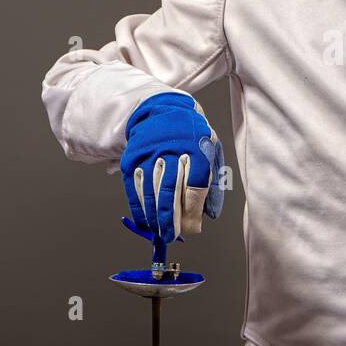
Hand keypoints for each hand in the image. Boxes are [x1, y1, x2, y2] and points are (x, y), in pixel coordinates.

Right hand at [120, 92, 224, 243]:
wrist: (163, 109)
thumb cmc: (192, 136)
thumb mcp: (211, 150)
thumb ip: (213, 182)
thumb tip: (211, 214)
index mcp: (197, 147)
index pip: (194, 184)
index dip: (192, 210)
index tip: (192, 228)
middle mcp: (171, 149)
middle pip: (169, 189)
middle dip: (170, 218)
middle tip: (172, 236)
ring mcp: (149, 153)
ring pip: (149, 190)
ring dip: (153, 216)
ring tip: (159, 233)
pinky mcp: (132, 157)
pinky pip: (133, 187)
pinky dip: (138, 206)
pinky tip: (144, 220)